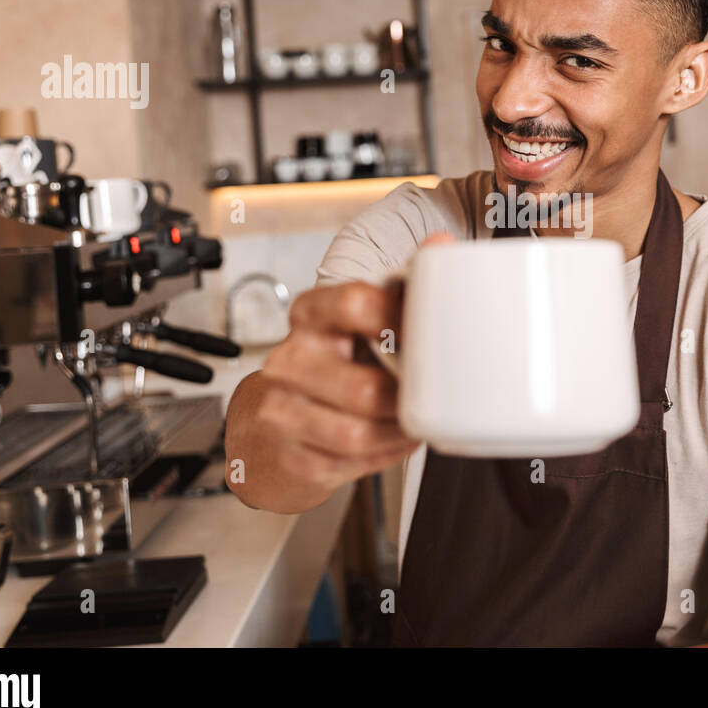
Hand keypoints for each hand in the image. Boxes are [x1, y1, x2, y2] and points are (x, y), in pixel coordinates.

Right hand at [224, 234, 452, 511]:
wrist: (264, 434)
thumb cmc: (325, 369)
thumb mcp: (353, 325)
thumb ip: (398, 290)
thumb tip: (442, 244)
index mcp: (310, 317)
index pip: (354, 303)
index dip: (400, 320)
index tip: (430, 335)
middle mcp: (290, 361)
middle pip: (363, 388)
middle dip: (407, 400)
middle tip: (431, 398)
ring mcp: (283, 412)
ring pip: (359, 433)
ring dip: (400, 432)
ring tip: (417, 423)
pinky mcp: (291, 457)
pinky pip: (353, 462)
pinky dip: (386, 453)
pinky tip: (396, 440)